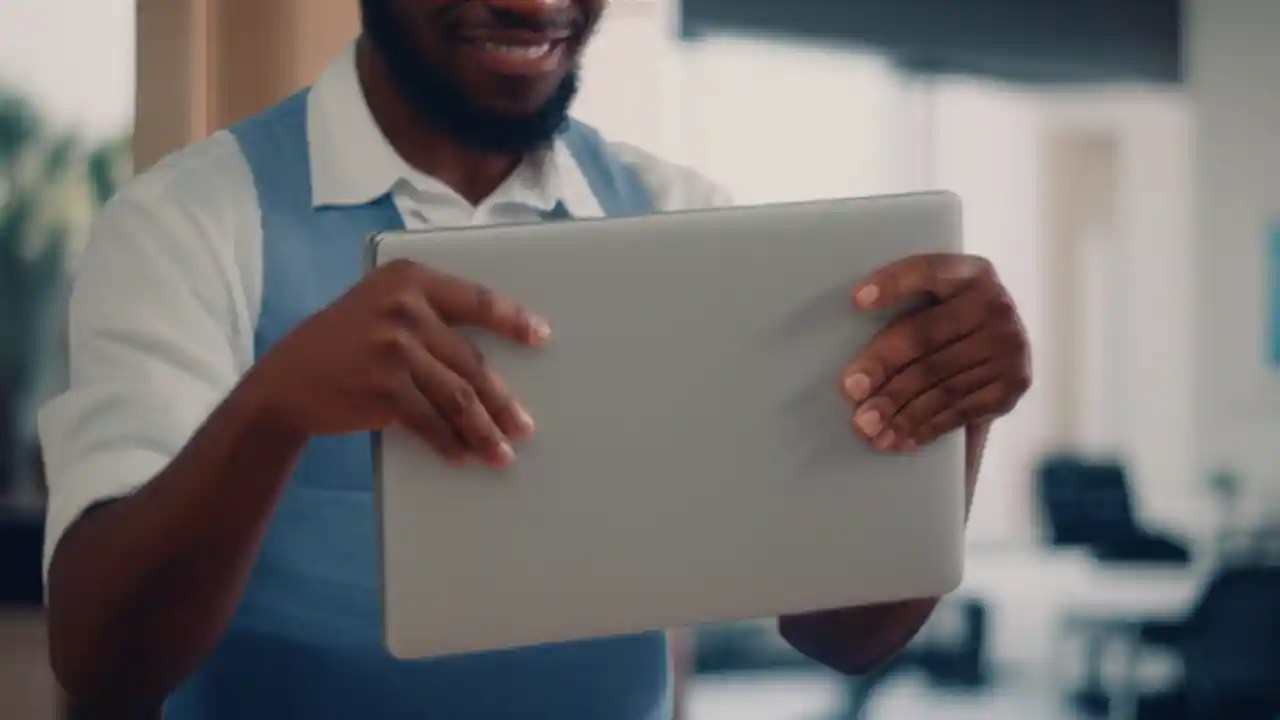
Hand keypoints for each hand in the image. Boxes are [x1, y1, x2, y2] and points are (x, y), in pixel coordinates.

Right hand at [250, 259, 549, 466]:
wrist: (286, 380)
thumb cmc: (344, 344)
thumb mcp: (380, 307)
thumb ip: (427, 315)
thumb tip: (488, 358)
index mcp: (409, 279)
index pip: (475, 299)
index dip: (512, 320)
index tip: (541, 336)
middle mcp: (403, 307)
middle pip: (470, 360)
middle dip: (502, 400)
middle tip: (524, 426)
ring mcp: (392, 347)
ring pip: (456, 395)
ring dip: (484, 429)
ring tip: (503, 451)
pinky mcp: (383, 386)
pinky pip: (429, 419)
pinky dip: (449, 441)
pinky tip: (463, 455)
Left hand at [841, 254, 1029, 451]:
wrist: (1005, 339)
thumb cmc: (949, 317)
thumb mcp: (938, 295)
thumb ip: (909, 302)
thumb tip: (855, 309)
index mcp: (969, 273)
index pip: (926, 271)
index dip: (892, 284)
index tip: (856, 300)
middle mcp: (994, 305)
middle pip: (924, 339)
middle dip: (882, 369)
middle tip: (850, 393)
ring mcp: (1009, 346)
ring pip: (940, 383)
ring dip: (899, 410)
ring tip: (867, 426)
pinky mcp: (1014, 384)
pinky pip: (961, 410)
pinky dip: (927, 427)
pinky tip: (901, 438)